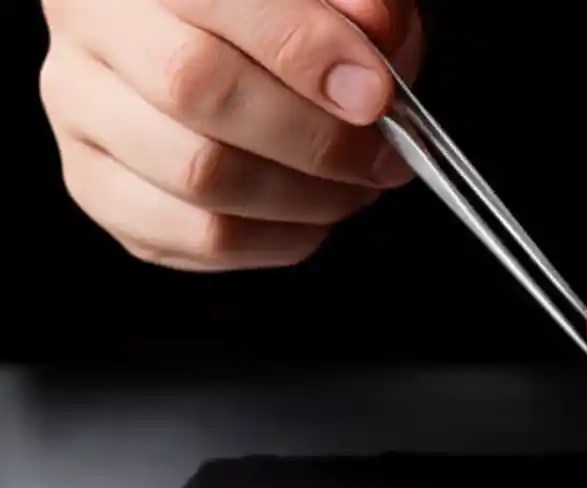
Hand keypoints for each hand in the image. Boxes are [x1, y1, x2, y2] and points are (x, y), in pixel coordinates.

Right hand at [39, 0, 424, 270]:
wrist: (227, 43)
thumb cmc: (285, 14)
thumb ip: (361, 3)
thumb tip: (376, 35)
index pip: (218, 1)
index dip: (306, 52)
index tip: (377, 94)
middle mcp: (94, 26)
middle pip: (195, 91)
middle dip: (314, 138)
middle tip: (381, 156)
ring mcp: (81, 110)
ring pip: (195, 176)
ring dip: (302, 198)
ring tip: (353, 187)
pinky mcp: (97, 185)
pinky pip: (191, 238)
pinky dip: (273, 240)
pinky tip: (308, 218)